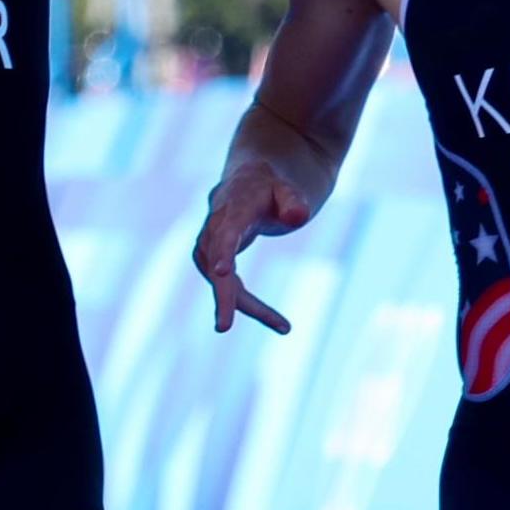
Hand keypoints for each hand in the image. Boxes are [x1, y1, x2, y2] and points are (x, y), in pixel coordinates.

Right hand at [192, 155, 315, 335]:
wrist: (247, 183)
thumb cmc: (270, 187)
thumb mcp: (287, 189)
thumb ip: (293, 202)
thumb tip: (298, 217)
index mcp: (232, 208)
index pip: (225, 232)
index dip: (223, 252)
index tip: (222, 273)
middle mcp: (214, 229)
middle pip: (215, 265)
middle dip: (220, 295)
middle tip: (223, 327)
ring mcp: (210, 247)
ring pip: (222, 283)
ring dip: (247, 306)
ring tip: (283, 326)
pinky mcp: (215, 262)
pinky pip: (230, 288)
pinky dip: (250, 305)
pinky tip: (277, 322)